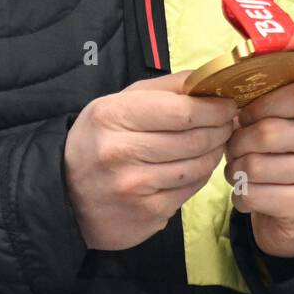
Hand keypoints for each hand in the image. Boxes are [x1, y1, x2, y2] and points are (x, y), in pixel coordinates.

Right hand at [64, 72, 238, 250]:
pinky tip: (196, 165)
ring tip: (214, 141)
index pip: (182, 112)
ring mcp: (136, 187)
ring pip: (198, 166)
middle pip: (194, 139)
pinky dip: (200, 175)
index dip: (214, 108)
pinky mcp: (149, 214)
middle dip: (220, 128)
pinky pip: (190, 190)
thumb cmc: (98, 140)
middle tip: (228, 122)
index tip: (228, 103)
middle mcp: (122, 153)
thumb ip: (164, 89)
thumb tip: (209, 78)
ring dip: (214, 152)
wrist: (66, 195)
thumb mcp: (118, 103)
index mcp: (113, 116)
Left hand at [223, 77, 293, 257]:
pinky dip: (240, 195)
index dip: (260, 105)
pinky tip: (246, 193)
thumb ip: (261, 101)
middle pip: (269, 132)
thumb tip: (229, 101)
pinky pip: (255, 195)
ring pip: (256, 166)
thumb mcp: (277, 118)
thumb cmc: (280, 150)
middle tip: (232, 149)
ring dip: (235, 170)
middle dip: (237, 142)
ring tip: (237, 170)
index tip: (245, 116)